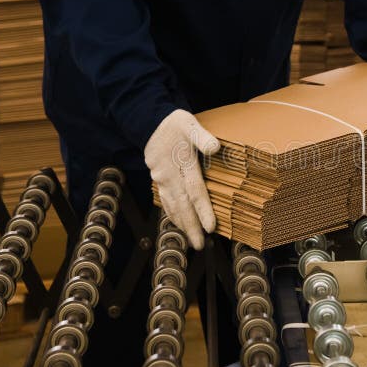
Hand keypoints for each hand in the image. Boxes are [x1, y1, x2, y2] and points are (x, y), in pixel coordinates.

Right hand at [144, 109, 219, 249]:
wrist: (150, 121)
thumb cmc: (175, 124)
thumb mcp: (190, 124)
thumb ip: (202, 137)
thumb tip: (215, 148)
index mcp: (182, 163)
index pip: (195, 191)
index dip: (203, 210)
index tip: (210, 227)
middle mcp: (170, 175)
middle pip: (182, 205)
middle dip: (191, 226)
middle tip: (200, 245)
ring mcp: (162, 179)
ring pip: (172, 205)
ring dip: (182, 224)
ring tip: (191, 240)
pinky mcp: (158, 179)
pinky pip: (165, 200)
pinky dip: (172, 214)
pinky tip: (177, 223)